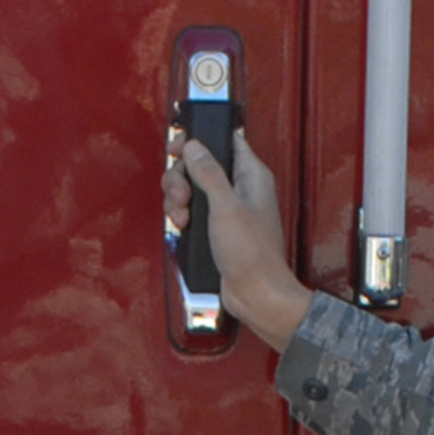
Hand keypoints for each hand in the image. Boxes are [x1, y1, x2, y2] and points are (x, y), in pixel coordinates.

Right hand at [169, 137, 316, 349]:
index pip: (225, 140)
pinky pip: (193, 210)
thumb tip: (194, 146)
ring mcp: (228, 208)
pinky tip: (182, 226)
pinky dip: (182, 215)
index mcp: (252, 175)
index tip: (179, 147)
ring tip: (182, 216)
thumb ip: (209, 172)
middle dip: (182, 177)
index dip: (200, 140)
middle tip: (181, 194)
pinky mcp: (217, 227)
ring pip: (192, 188)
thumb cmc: (252, 255)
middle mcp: (241, 188)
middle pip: (200, 164)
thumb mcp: (226, 207)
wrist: (255, 294)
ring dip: (178, 199)